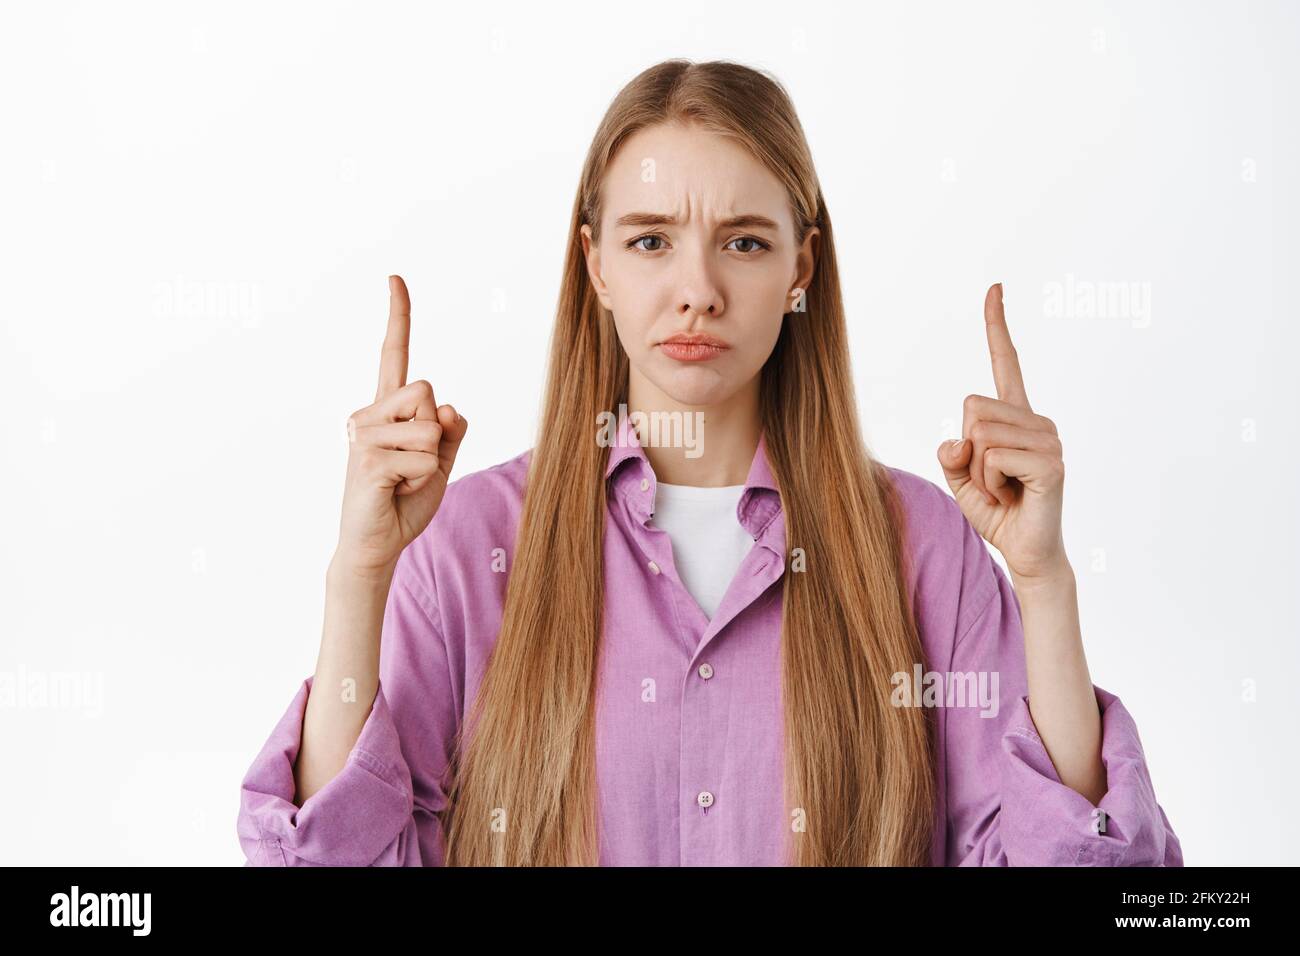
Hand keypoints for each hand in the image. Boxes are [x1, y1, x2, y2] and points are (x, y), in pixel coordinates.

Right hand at [334, 275, 468, 576]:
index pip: (394, 355)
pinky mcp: (366, 459)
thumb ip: (450, 432)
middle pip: (426, 391)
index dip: (398, 317)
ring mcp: (362, 435)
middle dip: (435, 432)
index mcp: (386, 410)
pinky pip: (423, 457)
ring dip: (430, 461)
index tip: (396, 278)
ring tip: (401, 480)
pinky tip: (394, 491)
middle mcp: (368, 414)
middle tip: (411, 465)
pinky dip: (423, 479)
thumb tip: (448, 407)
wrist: (376, 544)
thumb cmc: (404, 501)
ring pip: (428, 427)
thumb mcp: (440, 462)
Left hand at [936, 283, 1067, 582]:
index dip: (997, 326)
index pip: (1005, 362)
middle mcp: (1037, 420)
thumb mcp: (960, 478)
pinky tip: (1013, 496)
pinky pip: (993, 459)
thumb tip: (959, 440)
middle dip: (967, 450)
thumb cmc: (998, 511)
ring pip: (979, 435)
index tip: (994, 288)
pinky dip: (989, 483)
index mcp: (1016, 416)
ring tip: (1005, 489)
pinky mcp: (1051, 463)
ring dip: (978, 472)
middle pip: (971, 407)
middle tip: (993, 479)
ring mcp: (1048, 440)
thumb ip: (952, 453)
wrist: (1026, 551)